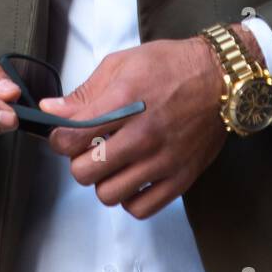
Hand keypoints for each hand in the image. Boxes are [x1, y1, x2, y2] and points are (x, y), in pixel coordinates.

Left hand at [38, 36, 229, 218]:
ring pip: (109, 194)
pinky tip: (132, 178)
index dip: (58, 138)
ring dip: (102, 181)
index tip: (64, 134)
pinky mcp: (180, 178)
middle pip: (84, 171)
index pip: (71, 137)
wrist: (220, 78)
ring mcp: (162, 160)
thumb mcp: (122, 64)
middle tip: (88, 149)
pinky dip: (129, 198)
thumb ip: (85, 91)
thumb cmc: (170, 65)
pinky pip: (140, 208)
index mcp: (124, 101)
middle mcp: (142, 135)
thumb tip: (51, 109)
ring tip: (111, 163)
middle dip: (78, 160)